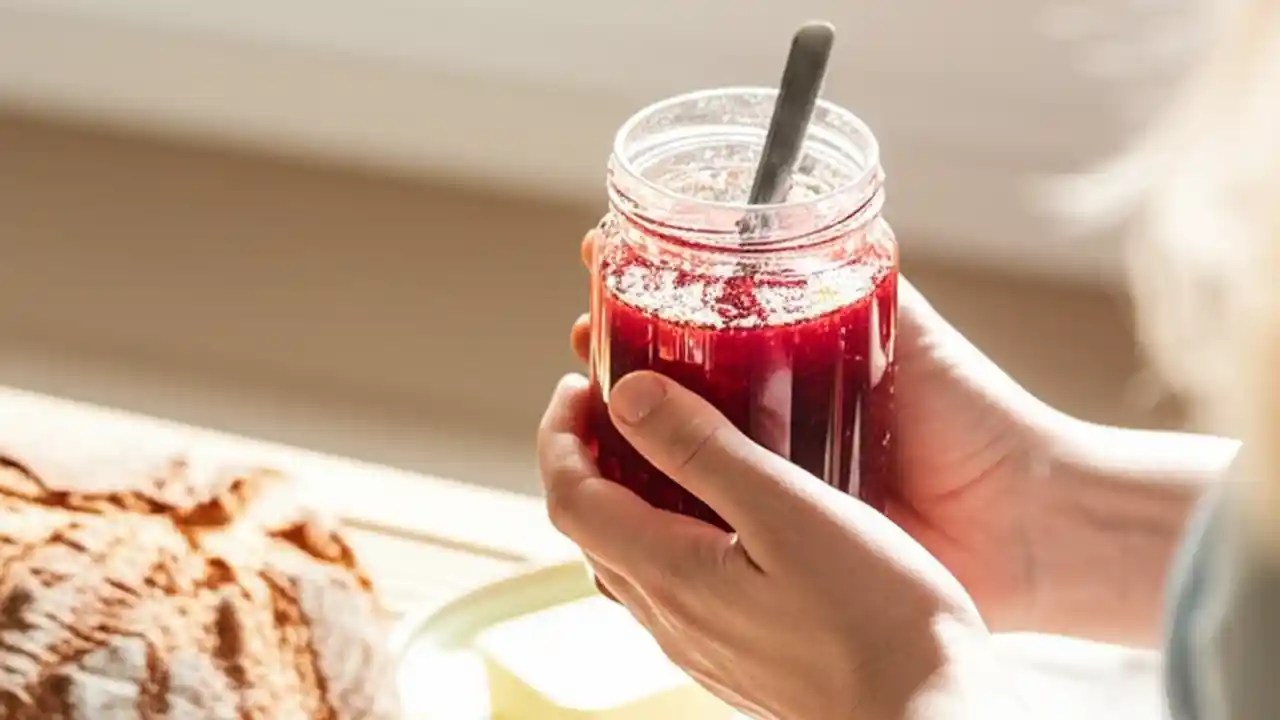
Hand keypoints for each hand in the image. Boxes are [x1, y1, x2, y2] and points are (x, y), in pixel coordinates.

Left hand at [537, 372, 1001, 719]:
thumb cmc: (876, 617)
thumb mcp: (790, 510)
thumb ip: (704, 452)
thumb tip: (627, 396)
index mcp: (670, 574)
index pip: (569, 497)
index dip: (559, 434)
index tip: (577, 382)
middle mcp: (671, 619)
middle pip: (588, 529)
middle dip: (584, 457)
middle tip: (613, 401)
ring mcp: (701, 647)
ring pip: (626, 561)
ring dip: (620, 497)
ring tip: (658, 450)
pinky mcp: (736, 660)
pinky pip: (669, 589)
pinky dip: (661, 535)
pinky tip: (713, 521)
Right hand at [568, 232, 1062, 634]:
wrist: (1024, 524)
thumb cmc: (976, 421)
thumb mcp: (906, 329)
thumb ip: (866, 274)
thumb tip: (809, 205)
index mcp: (786, 376)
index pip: (693, 331)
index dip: (641, 300)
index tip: (603, 264)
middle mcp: (764, 434)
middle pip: (661, 396)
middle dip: (610, 363)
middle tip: (585, 340)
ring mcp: (762, 495)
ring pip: (662, 460)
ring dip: (612, 433)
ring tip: (583, 405)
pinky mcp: (770, 549)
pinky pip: (692, 532)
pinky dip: (644, 512)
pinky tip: (614, 492)